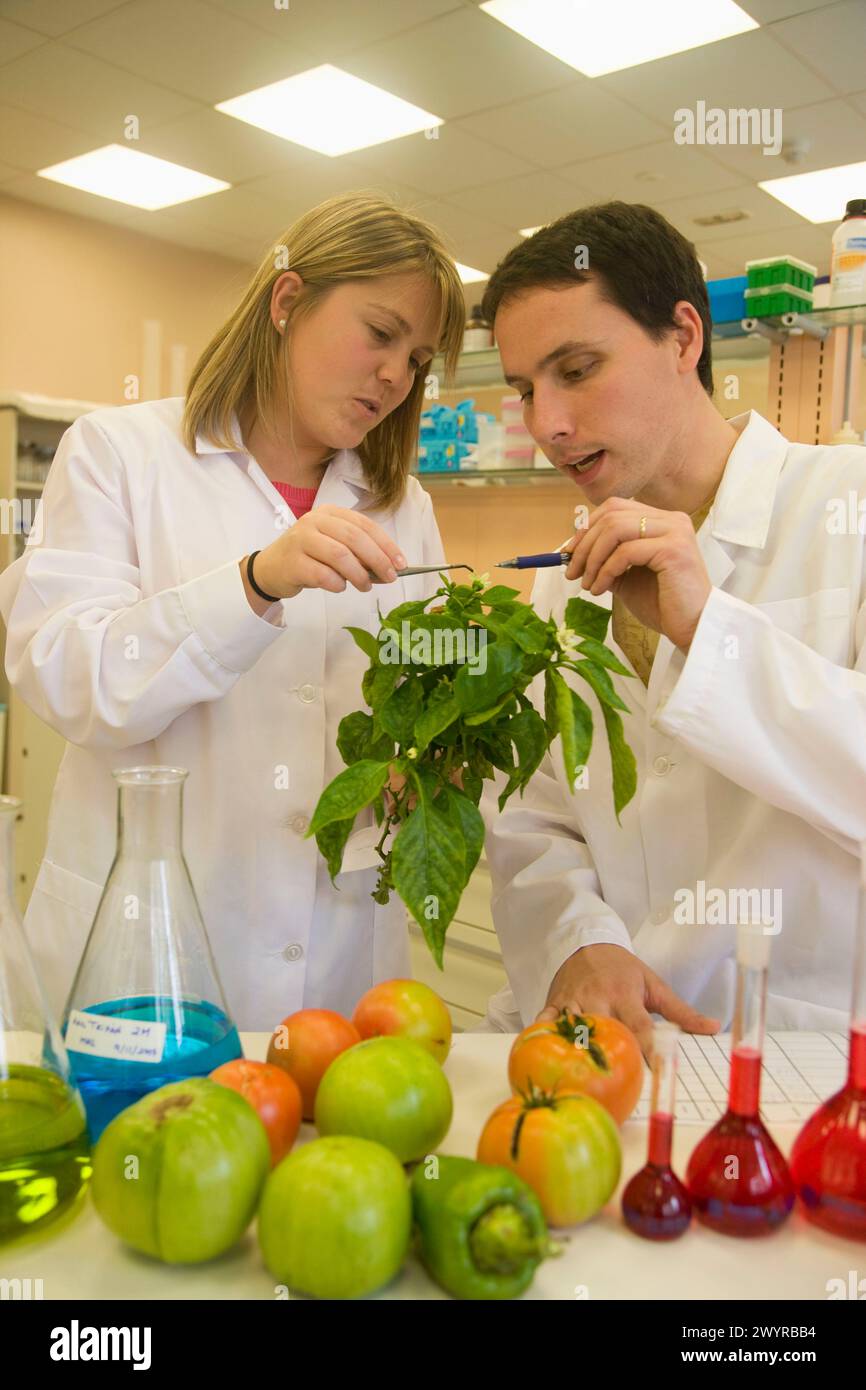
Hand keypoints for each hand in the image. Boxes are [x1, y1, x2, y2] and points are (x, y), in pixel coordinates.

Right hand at [245, 505, 406, 604]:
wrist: (270, 569)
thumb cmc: (309, 557)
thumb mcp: (334, 547)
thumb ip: (358, 552)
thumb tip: (390, 567)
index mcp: (329, 513)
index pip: (364, 525)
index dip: (386, 545)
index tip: (401, 564)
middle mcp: (314, 521)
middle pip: (355, 538)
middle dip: (377, 560)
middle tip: (390, 578)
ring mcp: (301, 540)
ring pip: (340, 556)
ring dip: (359, 575)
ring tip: (365, 586)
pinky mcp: (292, 562)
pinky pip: (323, 575)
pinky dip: (338, 584)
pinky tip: (340, 587)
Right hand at [536, 943, 719, 1060]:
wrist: (585, 942)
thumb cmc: (623, 968)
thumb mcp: (654, 984)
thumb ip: (681, 1011)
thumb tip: (713, 1027)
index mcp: (625, 996)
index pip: (640, 1027)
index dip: (648, 1049)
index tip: (658, 1071)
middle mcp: (598, 999)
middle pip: (603, 1030)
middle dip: (609, 1053)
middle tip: (615, 1081)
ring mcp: (573, 1001)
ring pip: (572, 1029)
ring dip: (575, 1051)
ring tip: (579, 1078)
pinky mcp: (554, 1003)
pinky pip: (545, 1023)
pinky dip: (542, 1037)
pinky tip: (541, 1057)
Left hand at [564, 497, 711, 650]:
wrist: (692, 627)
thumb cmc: (662, 604)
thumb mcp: (626, 577)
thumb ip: (606, 559)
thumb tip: (571, 552)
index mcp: (662, 520)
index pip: (615, 507)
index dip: (587, 527)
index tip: (569, 553)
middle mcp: (671, 519)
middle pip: (612, 514)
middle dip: (584, 544)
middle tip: (571, 572)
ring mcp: (675, 532)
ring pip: (615, 529)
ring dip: (592, 558)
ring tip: (587, 585)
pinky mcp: (674, 550)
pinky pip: (625, 552)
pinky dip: (605, 571)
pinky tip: (600, 590)